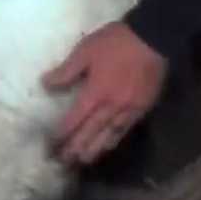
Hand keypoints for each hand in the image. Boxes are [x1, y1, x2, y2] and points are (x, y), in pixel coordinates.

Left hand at [43, 21, 166, 164]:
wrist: (155, 37)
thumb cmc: (116, 42)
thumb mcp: (85, 50)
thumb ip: (66, 71)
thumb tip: (46, 84)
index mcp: (95, 92)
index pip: (74, 119)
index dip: (62, 133)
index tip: (52, 144)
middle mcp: (111, 106)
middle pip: (90, 132)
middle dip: (76, 148)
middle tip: (64, 161)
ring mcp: (129, 109)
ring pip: (109, 135)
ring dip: (95, 149)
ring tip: (84, 161)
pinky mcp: (143, 107)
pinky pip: (126, 129)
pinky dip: (115, 139)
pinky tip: (108, 145)